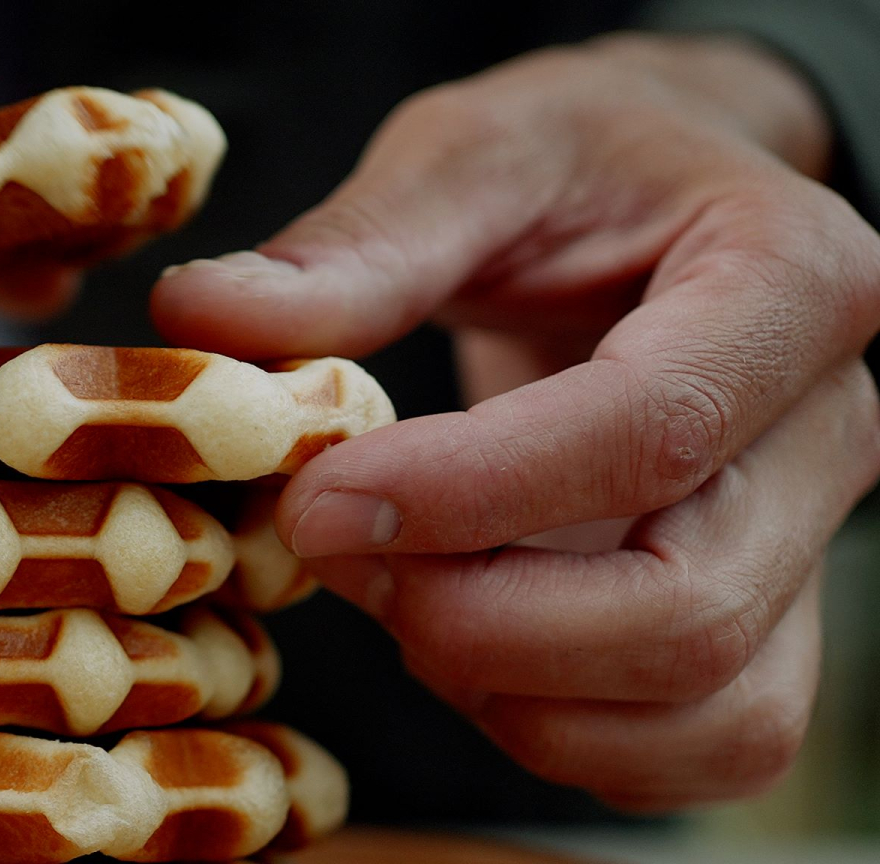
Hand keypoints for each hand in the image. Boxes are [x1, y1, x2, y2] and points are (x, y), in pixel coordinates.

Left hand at [153, 34, 879, 808]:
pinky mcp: (767, 619)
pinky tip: (464, 649)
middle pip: (687, 607)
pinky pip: (699, 748)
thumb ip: (353, 248)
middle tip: (328, 548)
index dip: (472, 492)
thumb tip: (202, 324)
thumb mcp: (468, 157)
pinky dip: (563, 734)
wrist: (663, 202)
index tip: (319, 501)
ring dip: (513, 694)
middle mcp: (830, 429)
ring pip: (709, 715)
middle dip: (475, 619)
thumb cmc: (579, 162)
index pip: (654, 429)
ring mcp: (808, 542)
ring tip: (397, 594)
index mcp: (790, 278)